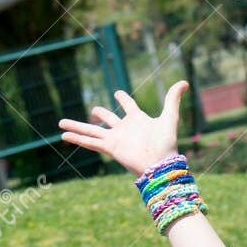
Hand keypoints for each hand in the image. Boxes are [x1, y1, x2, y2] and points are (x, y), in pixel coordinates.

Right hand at [58, 81, 188, 176]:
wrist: (160, 165)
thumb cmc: (166, 143)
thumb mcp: (170, 117)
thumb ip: (173, 99)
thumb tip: (185, 82)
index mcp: (137, 119)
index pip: (128, 105)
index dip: (123, 98)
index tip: (118, 93)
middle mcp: (124, 129)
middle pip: (108, 118)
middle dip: (101, 114)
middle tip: (94, 110)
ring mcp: (115, 139)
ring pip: (91, 130)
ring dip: (76, 126)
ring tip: (61, 124)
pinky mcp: (110, 148)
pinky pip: (90, 141)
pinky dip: (77, 138)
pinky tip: (63, 135)